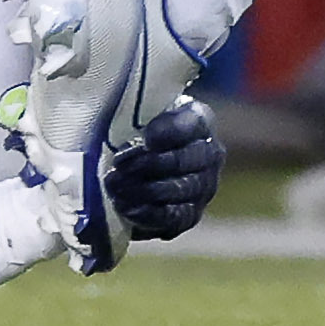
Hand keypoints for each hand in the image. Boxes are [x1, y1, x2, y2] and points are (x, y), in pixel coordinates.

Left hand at [102, 97, 223, 243]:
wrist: (143, 169)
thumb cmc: (140, 131)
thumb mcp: (141, 112)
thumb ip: (139, 108)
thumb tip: (130, 118)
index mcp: (199, 120)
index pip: (190, 123)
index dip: (168, 132)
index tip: (146, 139)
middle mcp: (210, 154)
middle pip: (183, 160)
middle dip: (148, 164)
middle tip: (118, 165)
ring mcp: (204, 187)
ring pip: (179, 190)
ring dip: (144, 190)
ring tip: (115, 187)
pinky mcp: (192, 214)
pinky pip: (175, 217)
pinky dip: (149, 215)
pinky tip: (126, 208)